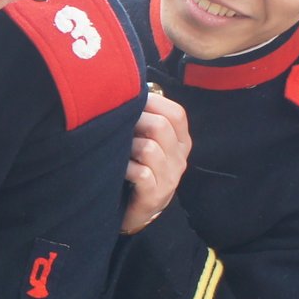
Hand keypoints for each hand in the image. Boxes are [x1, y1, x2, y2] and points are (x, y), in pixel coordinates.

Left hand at [122, 90, 191, 233]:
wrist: (137, 210)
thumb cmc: (139, 168)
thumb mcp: (149, 142)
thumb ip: (147, 119)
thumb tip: (131, 88)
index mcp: (181, 141)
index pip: (176, 113)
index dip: (152, 103)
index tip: (130, 103)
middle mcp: (179, 158)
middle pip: (160, 127)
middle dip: (134, 122)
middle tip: (116, 126)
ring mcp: (169, 178)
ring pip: (149, 149)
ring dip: (127, 146)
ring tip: (118, 150)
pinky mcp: (155, 195)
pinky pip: (140, 173)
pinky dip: (125, 168)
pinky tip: (118, 170)